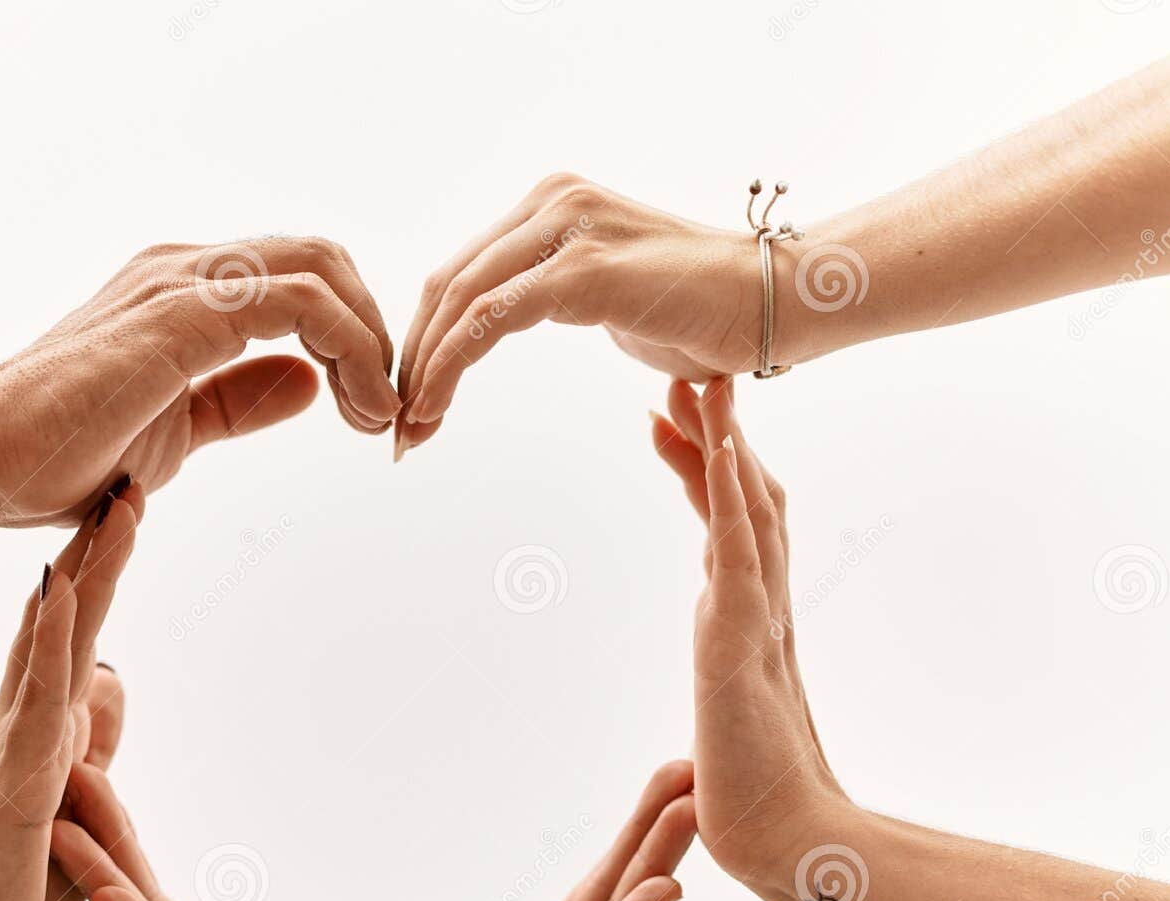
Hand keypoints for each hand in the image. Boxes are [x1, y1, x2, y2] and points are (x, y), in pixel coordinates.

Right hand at [0, 237, 399, 524]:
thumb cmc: (60, 452)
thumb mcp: (176, 430)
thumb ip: (238, 400)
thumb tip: (310, 383)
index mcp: (185, 293)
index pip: (301, 279)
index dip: (354, 337)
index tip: (371, 409)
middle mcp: (187, 272)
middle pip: (323, 259)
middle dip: (376, 331)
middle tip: (386, 408)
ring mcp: (184, 284)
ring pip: (322, 269)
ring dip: (373, 343)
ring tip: (378, 414)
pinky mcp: (184, 314)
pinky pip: (300, 303)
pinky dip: (351, 349)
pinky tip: (357, 407)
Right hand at [0, 489, 140, 900]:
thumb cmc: (17, 894)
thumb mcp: (76, 803)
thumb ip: (90, 744)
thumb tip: (111, 684)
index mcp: (38, 730)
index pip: (76, 636)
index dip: (103, 574)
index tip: (131, 512)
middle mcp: (21, 722)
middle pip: (65, 619)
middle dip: (99, 547)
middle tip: (131, 474)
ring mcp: (15, 745)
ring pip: (55, 639)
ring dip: (87, 568)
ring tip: (116, 501)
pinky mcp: (18, 781)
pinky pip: (38, 697)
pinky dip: (52, 638)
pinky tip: (64, 586)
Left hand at [396, 175, 755, 455]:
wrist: (775, 304)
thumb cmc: (700, 313)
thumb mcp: (605, 299)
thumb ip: (549, 298)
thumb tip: (501, 324)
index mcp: (550, 206)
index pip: (462, 273)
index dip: (423, 340)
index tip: (409, 402)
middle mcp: (552, 202)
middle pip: (448, 284)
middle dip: (413, 361)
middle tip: (395, 427)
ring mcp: (568, 227)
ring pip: (460, 299)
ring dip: (425, 371)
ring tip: (410, 430)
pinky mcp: (583, 267)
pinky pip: (491, 318)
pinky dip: (452, 366)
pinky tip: (434, 408)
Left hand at [649, 377, 849, 894]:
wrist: (786, 843)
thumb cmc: (754, 796)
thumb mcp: (728, 722)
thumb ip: (726, 687)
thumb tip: (712, 685)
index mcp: (754, 625)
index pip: (733, 530)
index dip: (709, 472)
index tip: (677, 423)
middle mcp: (763, 610)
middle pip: (742, 501)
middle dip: (715, 435)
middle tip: (686, 370)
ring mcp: (759, 620)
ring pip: (744, 510)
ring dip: (721, 441)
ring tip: (698, 378)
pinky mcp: (746, 641)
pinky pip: (738, 552)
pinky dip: (726, 495)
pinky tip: (716, 446)